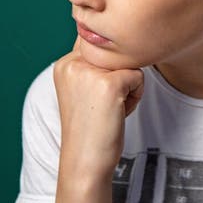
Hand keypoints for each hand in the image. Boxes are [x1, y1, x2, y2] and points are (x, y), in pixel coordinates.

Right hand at [53, 38, 143, 181]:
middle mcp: (73, 63)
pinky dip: (135, 96)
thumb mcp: (82, 89)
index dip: (107, 69)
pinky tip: (118, 113)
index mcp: (64, 64)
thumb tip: (121, 40)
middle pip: (115, 53)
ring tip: (110, 109)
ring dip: (127, 87)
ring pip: (128, 63)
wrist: (85, 162)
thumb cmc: (90, 127)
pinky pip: (139, 76)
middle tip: (103, 105)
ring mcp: (91, 72)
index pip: (97, 45)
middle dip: (117, 77)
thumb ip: (92, 64)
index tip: (97, 96)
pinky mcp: (110, 84)